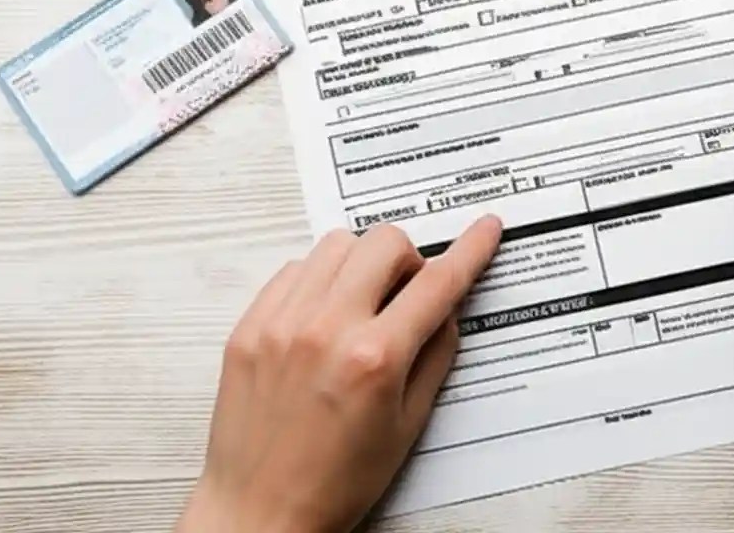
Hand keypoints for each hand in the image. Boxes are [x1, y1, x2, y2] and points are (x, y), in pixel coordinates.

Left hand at [175, 216, 502, 532]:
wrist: (261, 510)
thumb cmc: (333, 482)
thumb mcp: (408, 425)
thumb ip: (435, 357)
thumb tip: (445, 310)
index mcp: (375, 359)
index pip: (438, 282)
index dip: (470, 249)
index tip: (484, 229)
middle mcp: (326, 330)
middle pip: (384, 242)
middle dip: (408, 260)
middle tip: (406, 294)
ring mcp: (282, 323)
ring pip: (336, 244)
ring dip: (361, 264)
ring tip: (360, 306)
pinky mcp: (249, 327)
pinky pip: (292, 269)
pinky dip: (318, 280)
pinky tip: (323, 317)